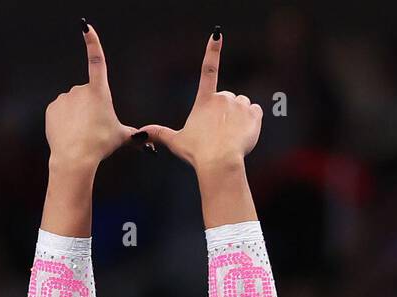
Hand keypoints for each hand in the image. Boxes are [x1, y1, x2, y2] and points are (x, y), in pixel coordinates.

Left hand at [45, 23, 136, 171]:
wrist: (75, 158)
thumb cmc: (100, 146)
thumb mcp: (122, 138)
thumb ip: (136, 135)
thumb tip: (149, 139)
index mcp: (99, 91)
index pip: (97, 60)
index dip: (92, 42)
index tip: (86, 27)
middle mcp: (80, 89)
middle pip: (86, 95)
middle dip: (89, 108)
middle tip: (92, 129)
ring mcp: (64, 98)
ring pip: (72, 104)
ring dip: (76, 115)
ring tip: (80, 133)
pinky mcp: (52, 108)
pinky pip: (60, 111)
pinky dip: (64, 120)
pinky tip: (68, 133)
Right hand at [138, 31, 261, 172]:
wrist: (220, 162)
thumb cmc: (197, 153)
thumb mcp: (176, 142)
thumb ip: (160, 133)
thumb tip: (139, 133)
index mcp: (204, 100)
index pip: (208, 69)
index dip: (212, 50)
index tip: (217, 33)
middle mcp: (222, 97)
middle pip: (227, 98)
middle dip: (225, 111)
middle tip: (219, 132)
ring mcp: (239, 104)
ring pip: (242, 104)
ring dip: (239, 116)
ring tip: (231, 134)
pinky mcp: (254, 114)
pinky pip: (256, 112)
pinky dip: (252, 121)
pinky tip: (243, 133)